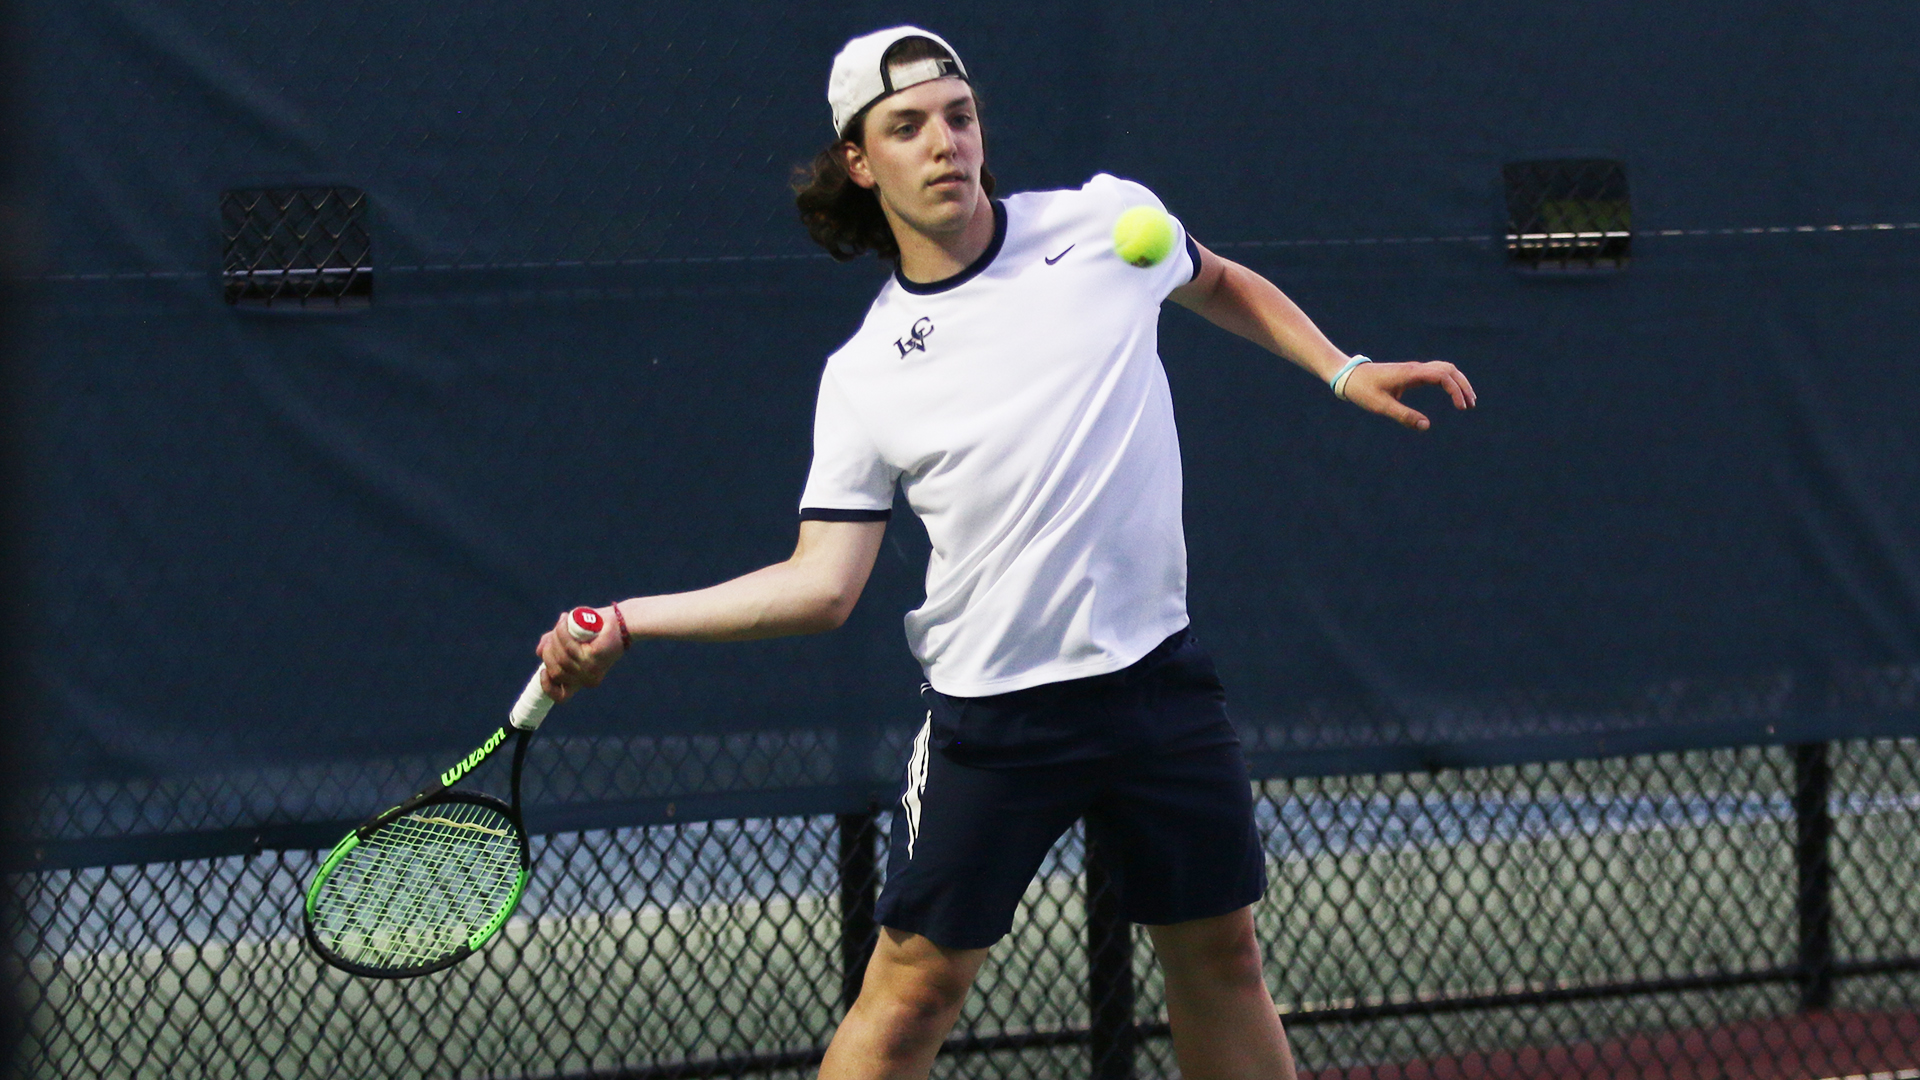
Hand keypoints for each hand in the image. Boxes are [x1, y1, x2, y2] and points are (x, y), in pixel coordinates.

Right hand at [535, 606, 624, 703]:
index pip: (561, 696)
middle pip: (555, 671)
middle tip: (554, 633)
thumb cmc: (599, 631)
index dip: (547, 687)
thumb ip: (555, 644)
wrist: (624, 622)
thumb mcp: (572, 640)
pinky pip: (569, 646)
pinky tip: (563, 620)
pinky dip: (562, 632)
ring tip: (562, 622)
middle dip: (549, 651)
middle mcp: (588, 679)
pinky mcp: (594, 656)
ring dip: (556, 637)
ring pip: (560, 657)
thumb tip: (540, 652)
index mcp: (583, 680)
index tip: (543, 671)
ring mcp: (591, 669)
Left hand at [1341, 361, 1476, 429]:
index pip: (1443, 376)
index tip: (1461, 407)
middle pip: (1449, 370)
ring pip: (1444, 368)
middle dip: (1463, 386)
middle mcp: (1415, 368)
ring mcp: (1414, 369)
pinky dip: (1448, 380)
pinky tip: (1452, 393)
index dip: (1456, 390)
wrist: (1349, 376)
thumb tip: (1426, 426)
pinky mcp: (1411, 373)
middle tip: (1471, 405)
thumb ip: (1404, 416)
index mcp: (1411, 374)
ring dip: (1458, 382)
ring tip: (1467, 400)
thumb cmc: (1363, 390)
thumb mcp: (1381, 406)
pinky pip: (1436, 372)